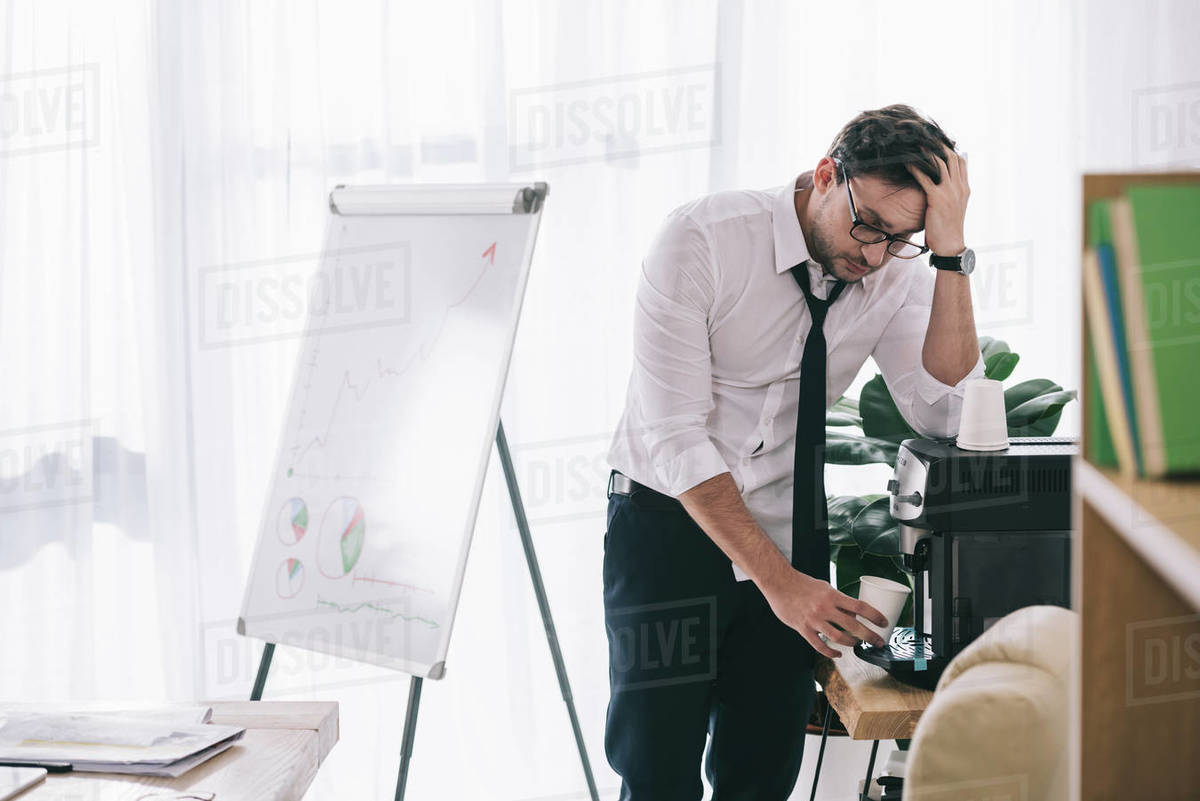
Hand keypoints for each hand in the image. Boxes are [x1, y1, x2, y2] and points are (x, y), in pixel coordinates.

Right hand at [762, 569, 888, 657]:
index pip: (859, 606)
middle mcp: (825, 608)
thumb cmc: (802, 584)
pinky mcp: (803, 628)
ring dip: (851, 643)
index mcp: (832, 595)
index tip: (884, 622)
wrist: (779, 583)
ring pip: (838, 637)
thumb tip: (853, 613)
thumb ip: (837, 600)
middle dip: (870, 635)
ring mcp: (814, 619)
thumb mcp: (824, 587)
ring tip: (857, 644)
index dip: (874, 615)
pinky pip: (820, 646)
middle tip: (879, 642)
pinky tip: (838, 654)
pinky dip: (832, 653)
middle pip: (853, 625)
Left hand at [907, 145, 968, 257]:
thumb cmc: (947, 230)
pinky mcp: (938, 199)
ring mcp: (950, 192)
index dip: (949, 149)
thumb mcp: (952, 209)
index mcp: (964, 188)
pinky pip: (926, 178)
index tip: (937, 140)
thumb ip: (950, 195)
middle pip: (951, 157)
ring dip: (926, 151)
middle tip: (923, 136)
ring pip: (939, 163)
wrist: (951, 246)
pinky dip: (916, 168)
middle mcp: (959, 187)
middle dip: (938, 144)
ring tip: (914, 143)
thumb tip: (941, 187)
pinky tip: (906, 162)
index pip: (960, 161)